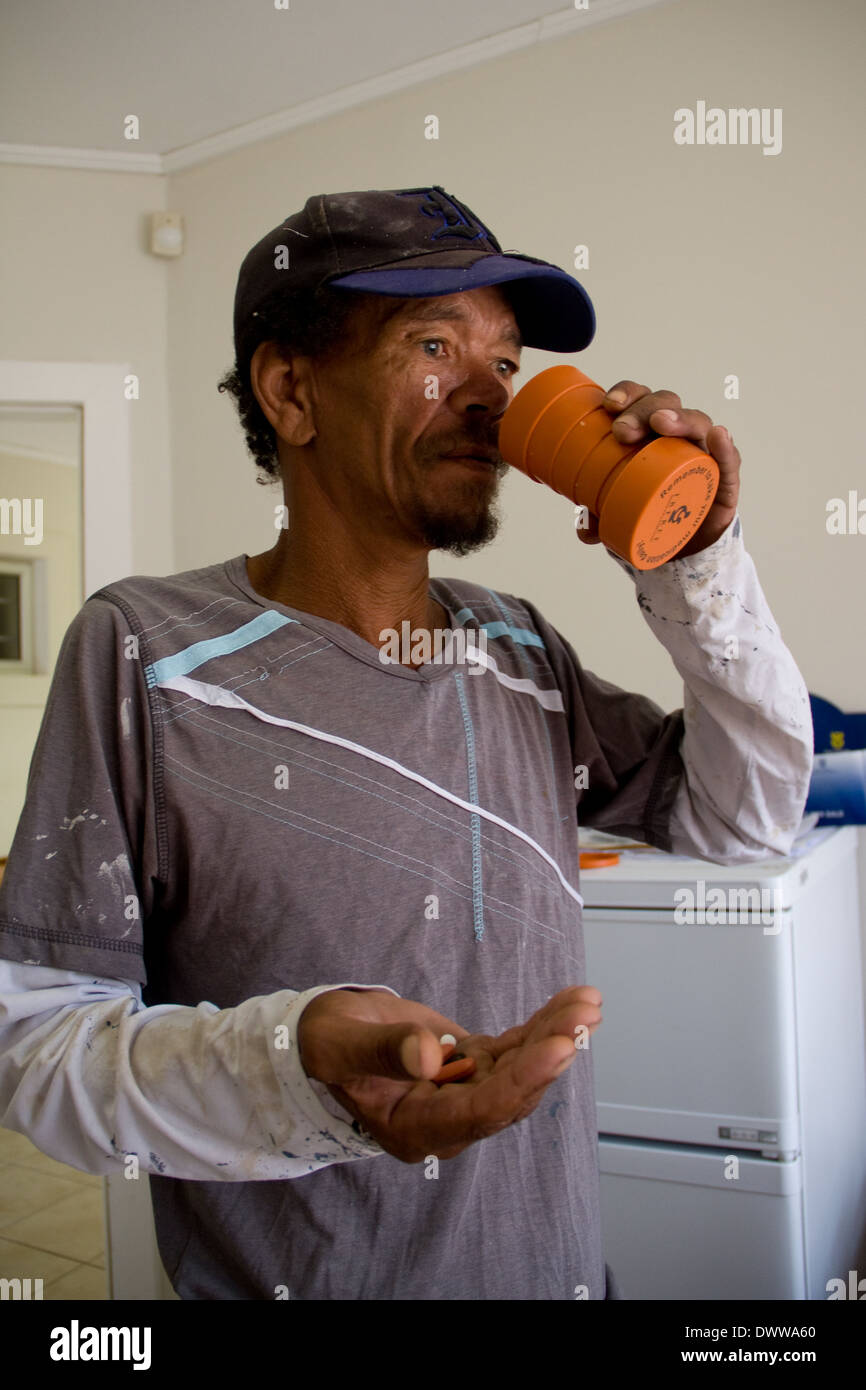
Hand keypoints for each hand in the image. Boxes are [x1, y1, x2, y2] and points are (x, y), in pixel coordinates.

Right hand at [297, 985, 602, 1162]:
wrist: (326, 1039)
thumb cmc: (325, 1044)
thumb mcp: (340, 1044)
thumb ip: (381, 1051)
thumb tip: (429, 1055)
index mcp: (414, 1128)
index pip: (480, 1111)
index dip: (522, 1080)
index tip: (560, 1047)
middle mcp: (447, 1121)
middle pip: (511, 1093)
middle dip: (551, 1051)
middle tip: (584, 1016)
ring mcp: (463, 1094)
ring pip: (520, 1071)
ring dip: (556, 1035)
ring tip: (587, 1002)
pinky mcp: (471, 1068)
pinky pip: (513, 1051)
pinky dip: (541, 1027)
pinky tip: (570, 1005)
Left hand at [576, 381, 740, 557]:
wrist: (686, 543)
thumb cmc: (651, 510)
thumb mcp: (617, 513)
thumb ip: (600, 517)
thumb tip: (584, 530)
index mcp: (650, 432)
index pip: (641, 399)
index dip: (627, 393)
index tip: (609, 405)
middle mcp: (678, 435)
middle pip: (665, 405)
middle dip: (642, 410)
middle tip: (622, 431)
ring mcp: (704, 453)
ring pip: (697, 424)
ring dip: (679, 419)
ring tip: (661, 423)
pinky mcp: (724, 479)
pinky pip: (729, 461)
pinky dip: (724, 447)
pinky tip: (717, 436)